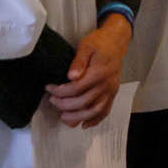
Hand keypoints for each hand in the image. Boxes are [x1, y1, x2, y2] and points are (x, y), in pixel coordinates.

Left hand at [46, 13, 129, 127]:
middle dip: (65, 105)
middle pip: (84, 102)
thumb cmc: (100, 43)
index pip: (77, 88)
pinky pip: (106, 111)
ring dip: (78, 117)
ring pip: (94, 110)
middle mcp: (106, 84)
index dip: (61, 91)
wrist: (117, 43)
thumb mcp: (87, 45)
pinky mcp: (113, 94)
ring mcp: (111, 90)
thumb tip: (71, 76)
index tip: (50, 88)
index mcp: (99, 72)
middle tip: (53, 100)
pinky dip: (95, 120)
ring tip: (64, 117)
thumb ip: (79, 61)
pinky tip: (84, 124)